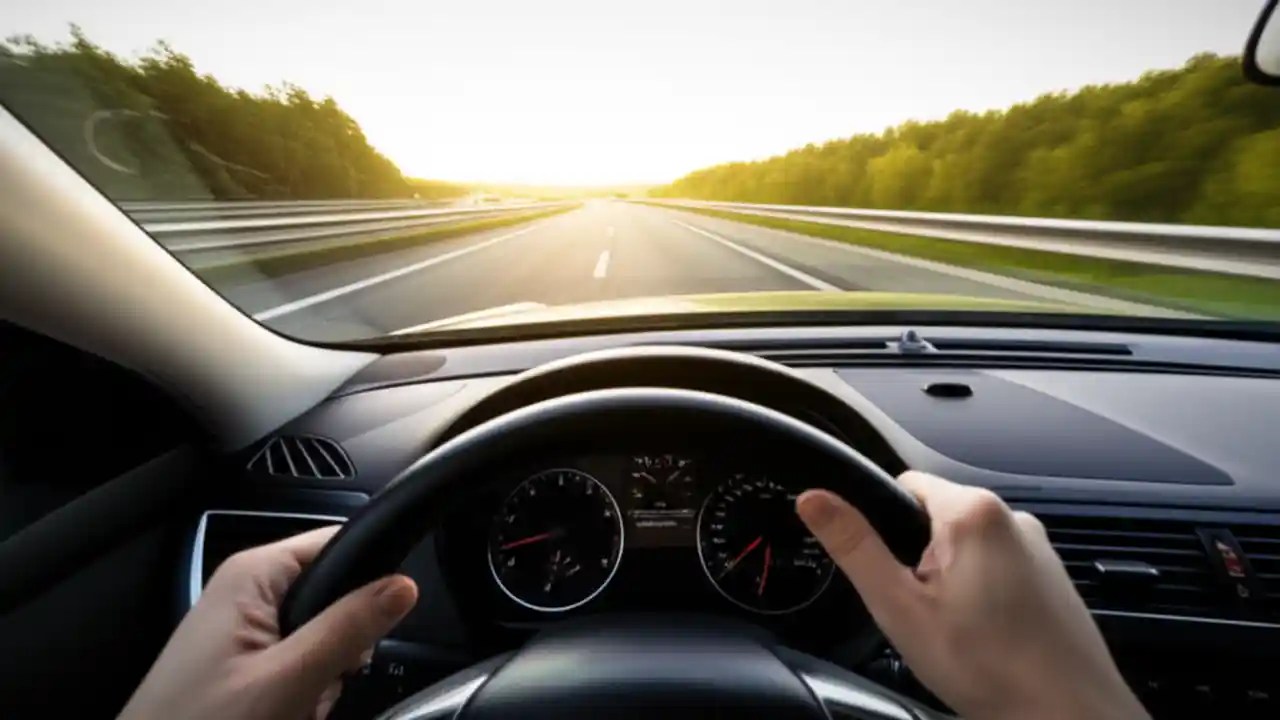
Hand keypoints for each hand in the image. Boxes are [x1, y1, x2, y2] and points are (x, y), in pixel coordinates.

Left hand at [119, 527, 417, 719]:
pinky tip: (285, 716)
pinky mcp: (242, 665)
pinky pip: (298, 667)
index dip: (369, 577)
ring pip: (321, 640)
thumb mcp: (288, 679)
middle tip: (319, 681)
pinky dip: (302, 694)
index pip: (337, 542)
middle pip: (334, 598)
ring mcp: (242, 631)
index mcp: (252, 575)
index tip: (377, 620)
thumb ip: (348, 628)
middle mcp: (246, 593)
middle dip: (341, 647)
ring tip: (293, 708)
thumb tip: (402, 586)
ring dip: (322, 678)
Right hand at [796, 472, 1148, 719]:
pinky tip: (988, 639)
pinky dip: (983, 597)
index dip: (886, 530)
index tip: (894, 575)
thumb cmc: (992, 669)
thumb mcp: (900, 609)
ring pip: (966, 550)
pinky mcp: (1052, 577)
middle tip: (926, 614)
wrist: (1069, 717)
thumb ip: (855, 547)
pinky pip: (997, 571)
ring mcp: (1038, 547)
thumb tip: (814, 500)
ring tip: (960, 633)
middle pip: (935, 520)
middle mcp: (1012, 518)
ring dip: (952, 582)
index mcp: (972, 512)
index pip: (904, 484)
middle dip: (920, 563)